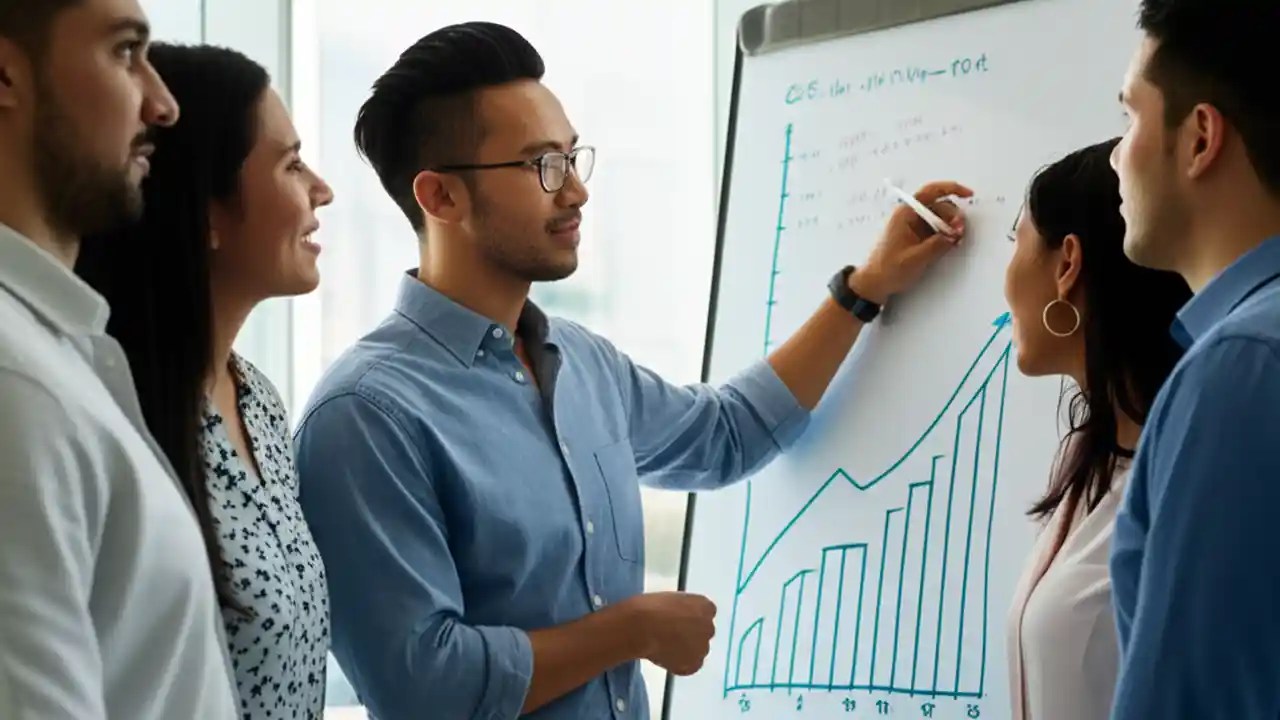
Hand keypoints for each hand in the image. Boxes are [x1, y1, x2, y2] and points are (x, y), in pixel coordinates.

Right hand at [624, 592, 716, 675]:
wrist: (643, 627)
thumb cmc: (650, 607)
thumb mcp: (671, 599)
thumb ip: (681, 610)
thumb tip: (677, 620)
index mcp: (705, 606)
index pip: (705, 613)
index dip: (690, 618)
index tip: (678, 621)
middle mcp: (709, 627)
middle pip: (703, 632)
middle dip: (691, 635)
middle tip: (670, 636)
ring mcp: (703, 648)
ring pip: (697, 651)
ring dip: (686, 651)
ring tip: (664, 647)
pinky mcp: (694, 665)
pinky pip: (689, 666)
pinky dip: (679, 665)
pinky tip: (664, 657)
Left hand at [850, 181, 972, 303]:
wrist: (873, 283)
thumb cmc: (888, 269)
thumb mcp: (916, 258)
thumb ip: (938, 244)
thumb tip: (955, 234)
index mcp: (905, 214)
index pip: (931, 192)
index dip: (952, 189)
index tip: (968, 195)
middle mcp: (909, 216)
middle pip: (938, 206)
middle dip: (953, 216)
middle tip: (959, 232)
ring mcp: (913, 226)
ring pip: (939, 218)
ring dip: (950, 226)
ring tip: (956, 240)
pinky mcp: (916, 236)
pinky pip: (935, 229)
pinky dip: (945, 234)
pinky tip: (950, 244)